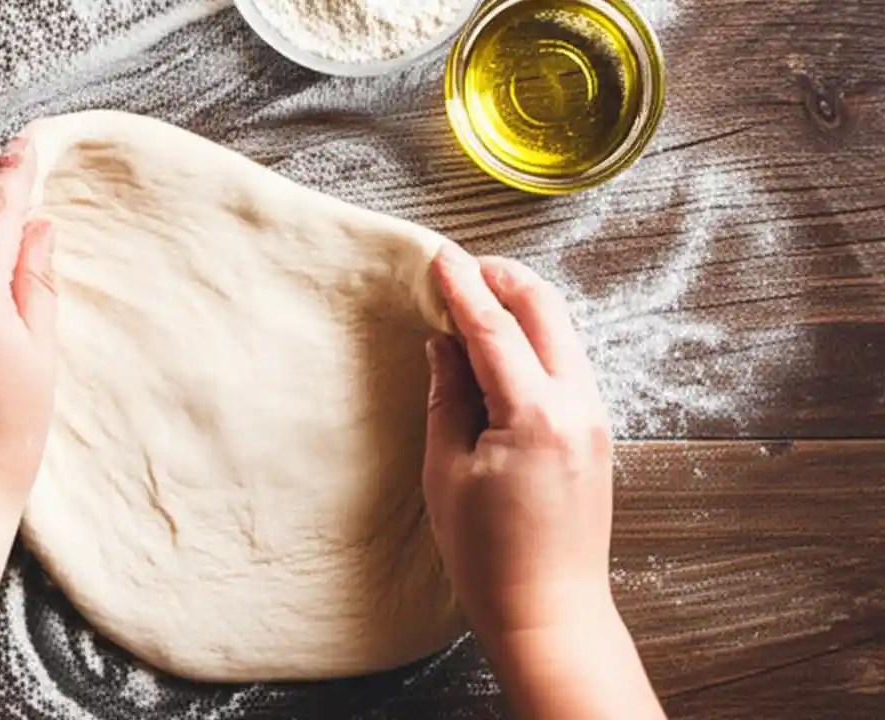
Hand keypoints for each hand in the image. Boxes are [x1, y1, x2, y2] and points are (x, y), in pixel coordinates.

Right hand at [422, 245, 612, 637]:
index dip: (461, 286)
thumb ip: (449, 397)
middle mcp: (578, 406)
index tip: (437, 254)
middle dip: (502, 278)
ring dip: (521, 306)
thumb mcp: (447, 472)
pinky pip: (568, 363)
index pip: (494, 327)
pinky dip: (535, 340)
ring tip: (475, 304)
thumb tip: (445, 343)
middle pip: (545, 310)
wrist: (550, 612)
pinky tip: (501, 350)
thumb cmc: (488, 554)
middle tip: (460, 269)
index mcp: (535, 415)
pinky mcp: (597, 433)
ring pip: (562, 332)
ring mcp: (596, 418)